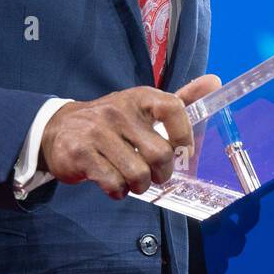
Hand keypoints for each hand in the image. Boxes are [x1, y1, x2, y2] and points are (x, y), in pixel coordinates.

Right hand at [39, 74, 221, 198]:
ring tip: (132, 181)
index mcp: (140, 97)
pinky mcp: (81, 154)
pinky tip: (113, 184)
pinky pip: (113, 184)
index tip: (182, 151)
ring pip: (138, 174)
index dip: (184, 135)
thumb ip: (180, 99)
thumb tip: (215, 82)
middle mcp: (119, 111)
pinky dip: (118, 191)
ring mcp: (97, 132)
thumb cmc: (111, 122)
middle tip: (155, 175)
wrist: (58, 129)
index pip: (173, 108)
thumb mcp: (143, 107)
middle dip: (163, 174)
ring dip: (140, 186)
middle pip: (160, 154)